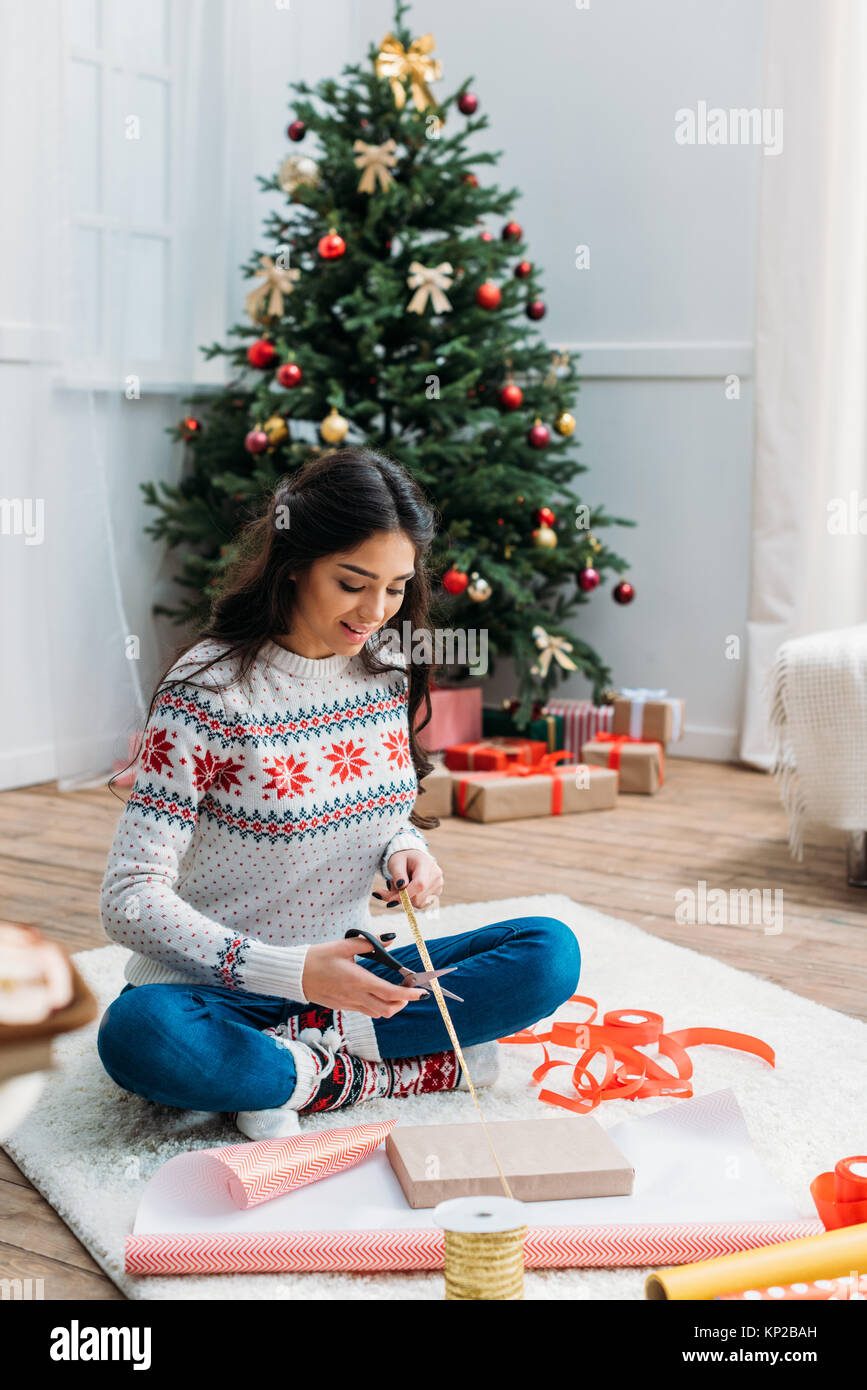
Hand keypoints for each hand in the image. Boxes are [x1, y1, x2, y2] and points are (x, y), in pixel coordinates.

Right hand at [301, 934, 426, 1018]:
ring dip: (391, 1006)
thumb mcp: (344, 945)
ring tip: (395, 992)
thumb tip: (390, 939)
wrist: (295, 974)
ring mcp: (349, 1004)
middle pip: (388, 1009)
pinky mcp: (343, 1006)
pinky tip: (377, 993)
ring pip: (378, 1013)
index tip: (422, 992)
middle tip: (409, 990)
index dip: (409, 994)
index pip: (390, 992)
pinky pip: (366, 1011)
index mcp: (358, 980)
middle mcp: (356, 996)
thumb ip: (370, 943)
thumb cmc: (318, 957)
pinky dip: (378, 1006)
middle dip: (403, 1002)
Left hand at [373, 848, 443, 910]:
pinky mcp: (437, 893)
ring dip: (405, 898)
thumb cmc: (403, 858)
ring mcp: (438, 885)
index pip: (419, 885)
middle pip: (418, 898)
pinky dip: (411, 900)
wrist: (413, 857)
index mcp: (426, 864)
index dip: (405, 895)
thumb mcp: (396, 862)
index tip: (390, 900)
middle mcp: (436, 876)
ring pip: (418, 903)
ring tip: (400, 885)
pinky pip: (421, 904)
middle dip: (400, 897)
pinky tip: (408, 889)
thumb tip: (401, 887)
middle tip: (389, 888)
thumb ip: (398, 874)